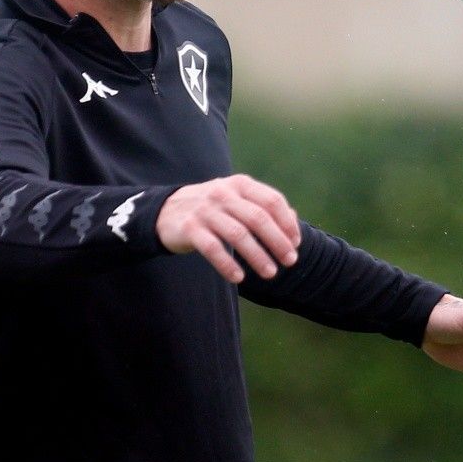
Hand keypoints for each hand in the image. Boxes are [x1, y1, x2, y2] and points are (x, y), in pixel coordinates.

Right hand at [156, 174, 300, 282]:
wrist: (166, 210)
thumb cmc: (213, 207)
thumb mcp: (237, 198)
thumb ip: (263, 207)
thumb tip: (294, 221)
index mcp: (240, 184)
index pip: (272, 200)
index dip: (287, 223)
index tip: (296, 244)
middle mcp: (223, 193)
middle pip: (258, 218)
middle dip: (278, 241)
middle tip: (290, 261)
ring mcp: (205, 210)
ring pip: (238, 234)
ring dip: (258, 256)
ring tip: (270, 273)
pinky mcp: (189, 228)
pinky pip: (213, 249)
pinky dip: (227, 264)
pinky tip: (239, 278)